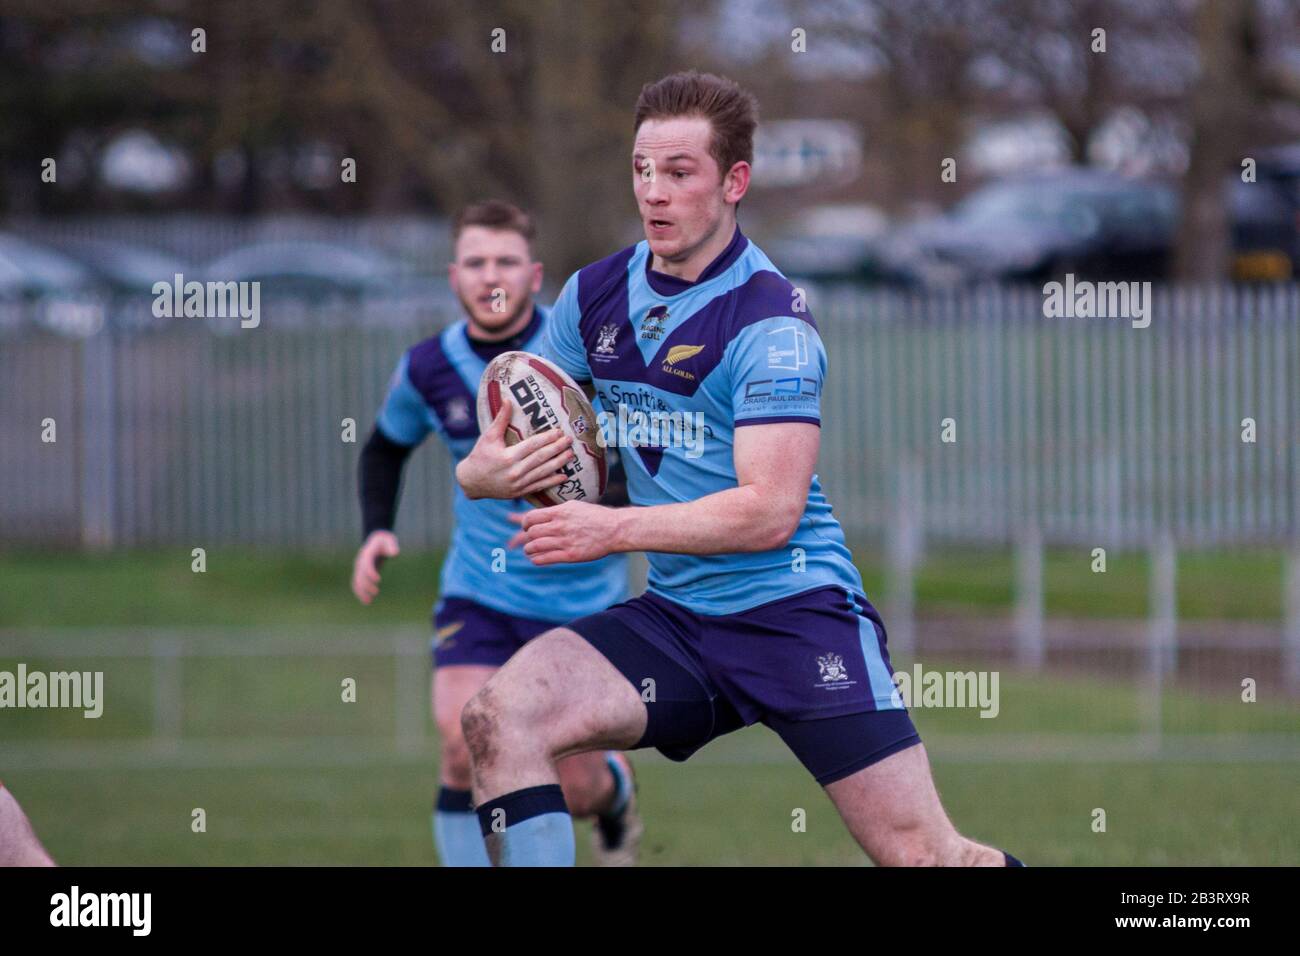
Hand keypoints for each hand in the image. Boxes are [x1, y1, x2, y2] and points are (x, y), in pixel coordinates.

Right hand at [352, 530, 399, 603]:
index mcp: (367, 553)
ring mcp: (359, 567)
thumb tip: (395, 553)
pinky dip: (360, 592)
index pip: (366, 564)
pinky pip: (358, 584)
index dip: (370, 572)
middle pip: (360, 574)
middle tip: (376, 592)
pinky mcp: (362, 573)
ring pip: (357, 581)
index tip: (378, 580)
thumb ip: (392, 546)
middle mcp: (361, 561)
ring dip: (361, 592)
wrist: (376, 541)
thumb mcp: (389, 540)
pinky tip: (366, 601)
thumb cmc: (385, 541)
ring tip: (368, 602)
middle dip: (367, 584)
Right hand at [455, 398, 574, 499]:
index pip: (532, 446)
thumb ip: (501, 419)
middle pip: (540, 458)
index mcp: (507, 457)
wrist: (471, 482)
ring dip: (558, 463)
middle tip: (570, 440)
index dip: (547, 438)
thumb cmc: (480, 456)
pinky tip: (564, 476)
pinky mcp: (519, 493)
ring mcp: (518, 484)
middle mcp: (514, 472)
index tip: (559, 432)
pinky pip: (539, 486)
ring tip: (570, 454)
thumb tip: (508, 399)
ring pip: (543, 472)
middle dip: (557, 449)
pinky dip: (552, 482)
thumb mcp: (488, 436)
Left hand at [507, 500, 623, 564]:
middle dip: (526, 537)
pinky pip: (545, 558)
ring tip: (530, 550)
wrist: (614, 529)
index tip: (526, 527)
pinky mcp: (570, 555)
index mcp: (560, 512)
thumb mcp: (572, 507)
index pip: (530, 518)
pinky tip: (537, 558)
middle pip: (531, 533)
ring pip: (535, 546)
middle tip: (529, 539)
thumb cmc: (593, 516)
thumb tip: (532, 513)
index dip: (524, 523)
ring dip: (529, 550)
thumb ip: (552, 511)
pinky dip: (536, 559)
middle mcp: (560, 526)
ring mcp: (565, 541)